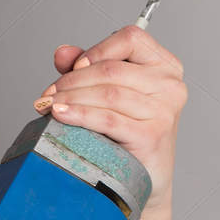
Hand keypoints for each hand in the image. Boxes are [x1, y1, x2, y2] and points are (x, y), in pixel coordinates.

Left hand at [32, 26, 187, 210]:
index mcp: (165, 66)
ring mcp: (164, 111)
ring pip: (108, 93)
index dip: (97, 49)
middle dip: (73, 80)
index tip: (74, 67)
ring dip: (72, 97)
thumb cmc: (127, 136)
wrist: (143, 181)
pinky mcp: (152, 135)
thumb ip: (88, 69)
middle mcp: (170, 85)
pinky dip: (80, 114)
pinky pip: (108, 119)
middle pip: (112, 69)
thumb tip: (62, 53)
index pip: (130, 38)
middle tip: (48, 94)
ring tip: (49, 106)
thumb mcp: (110, 94)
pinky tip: (61, 115)